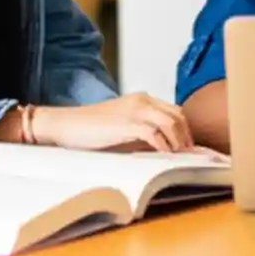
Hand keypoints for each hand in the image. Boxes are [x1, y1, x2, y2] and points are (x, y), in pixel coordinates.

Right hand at [31, 92, 194, 151]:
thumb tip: (163, 147)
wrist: (65, 124)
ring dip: (178, 141)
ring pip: (171, 122)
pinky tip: (165, 156)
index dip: (184, 129)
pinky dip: (163, 145)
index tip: (187, 146)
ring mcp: (135, 110)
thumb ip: (142, 132)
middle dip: (186, 135)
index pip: (174, 111)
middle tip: (189, 154)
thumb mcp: (122, 127)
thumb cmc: (91, 129)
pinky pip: (155, 133)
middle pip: (177, 115)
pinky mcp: (127, 123)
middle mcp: (142, 100)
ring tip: (180, 157)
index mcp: (142, 99)